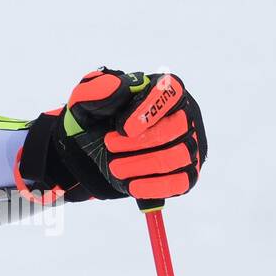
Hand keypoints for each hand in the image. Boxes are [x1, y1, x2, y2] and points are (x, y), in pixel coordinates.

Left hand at [16, 68, 206, 202]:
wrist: (94, 147)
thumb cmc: (97, 116)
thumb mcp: (87, 99)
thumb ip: (99, 89)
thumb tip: (119, 88)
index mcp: (163, 90)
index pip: (170, 92)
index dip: (148, 111)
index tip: (122, 128)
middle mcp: (184, 116)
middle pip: (176, 129)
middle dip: (139, 142)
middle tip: (109, 146)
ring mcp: (189, 146)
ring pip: (177, 156)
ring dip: (142, 165)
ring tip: (115, 167)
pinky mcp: (186, 173)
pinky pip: (180, 182)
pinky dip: (154, 186)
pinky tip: (132, 186)